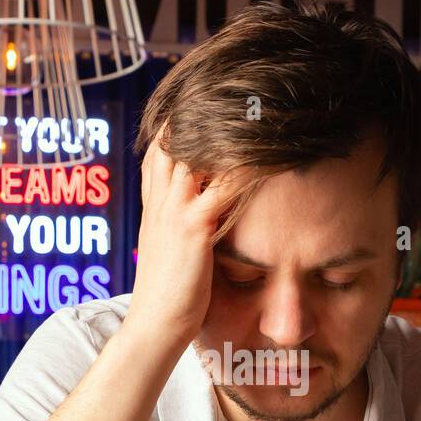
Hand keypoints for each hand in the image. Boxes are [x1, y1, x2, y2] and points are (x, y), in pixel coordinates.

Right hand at [125, 126, 246, 342]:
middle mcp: (160, 202)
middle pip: (174, 139)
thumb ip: (182, 230)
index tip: (199, 105)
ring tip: (254, 110)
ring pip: (194, 154)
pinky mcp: (194, 228)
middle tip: (234, 93)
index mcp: (153, 207)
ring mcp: (174, 212)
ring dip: (224, 132)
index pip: (158, 150)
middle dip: (198, 113)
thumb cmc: (168, 298)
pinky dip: (243, 168)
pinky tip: (267, 154)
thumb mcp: (169, 254)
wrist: (154, 327)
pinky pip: (222, 187)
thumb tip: (203, 221)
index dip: (176, 124)